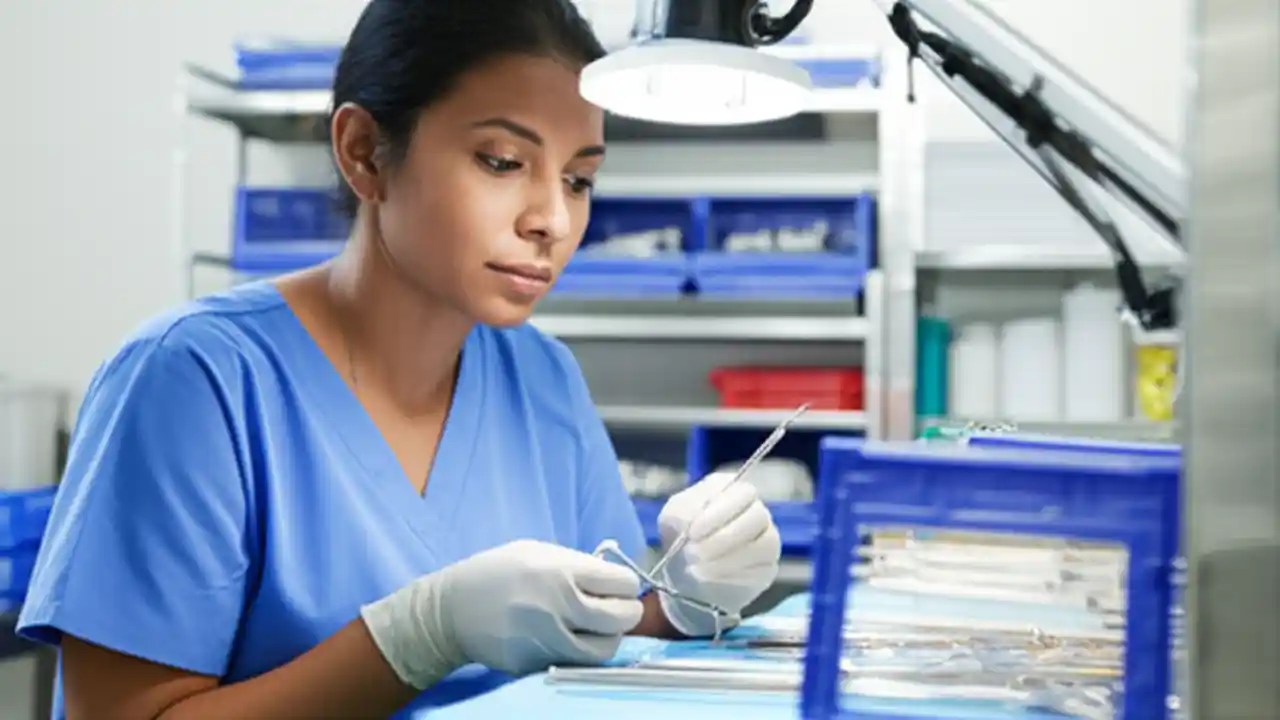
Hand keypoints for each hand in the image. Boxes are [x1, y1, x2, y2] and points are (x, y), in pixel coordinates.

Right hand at [360, 539, 643, 688]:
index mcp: (560, 571)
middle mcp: (558, 607)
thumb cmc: (498, 573)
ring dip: (608, 637)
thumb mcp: (537, 552)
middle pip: (621, 618)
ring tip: (597, 627)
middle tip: (621, 608)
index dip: (627, 584)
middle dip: (627, 612)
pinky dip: (580, 651)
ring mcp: (547, 640)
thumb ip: (577, 565)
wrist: (452, 610)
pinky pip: (574, 661)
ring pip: (605, 649)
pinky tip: (568, 637)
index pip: (622, 583)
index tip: (620, 586)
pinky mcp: (537, 664)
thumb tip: (616, 582)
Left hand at [656, 472, 781, 636]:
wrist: (683, 573)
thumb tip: (692, 524)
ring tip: (698, 569)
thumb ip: (682, 513)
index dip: (720, 512)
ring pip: (765, 544)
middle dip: (723, 538)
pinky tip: (710, 578)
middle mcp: (756, 510)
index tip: (693, 532)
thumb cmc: (680, 536)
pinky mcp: (767, 567)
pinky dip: (732, 576)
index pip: (743, 493)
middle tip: (693, 553)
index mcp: (733, 490)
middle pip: (758, 516)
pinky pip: (761, 570)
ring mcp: (767, 538)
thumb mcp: (672, 518)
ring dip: (728, 559)